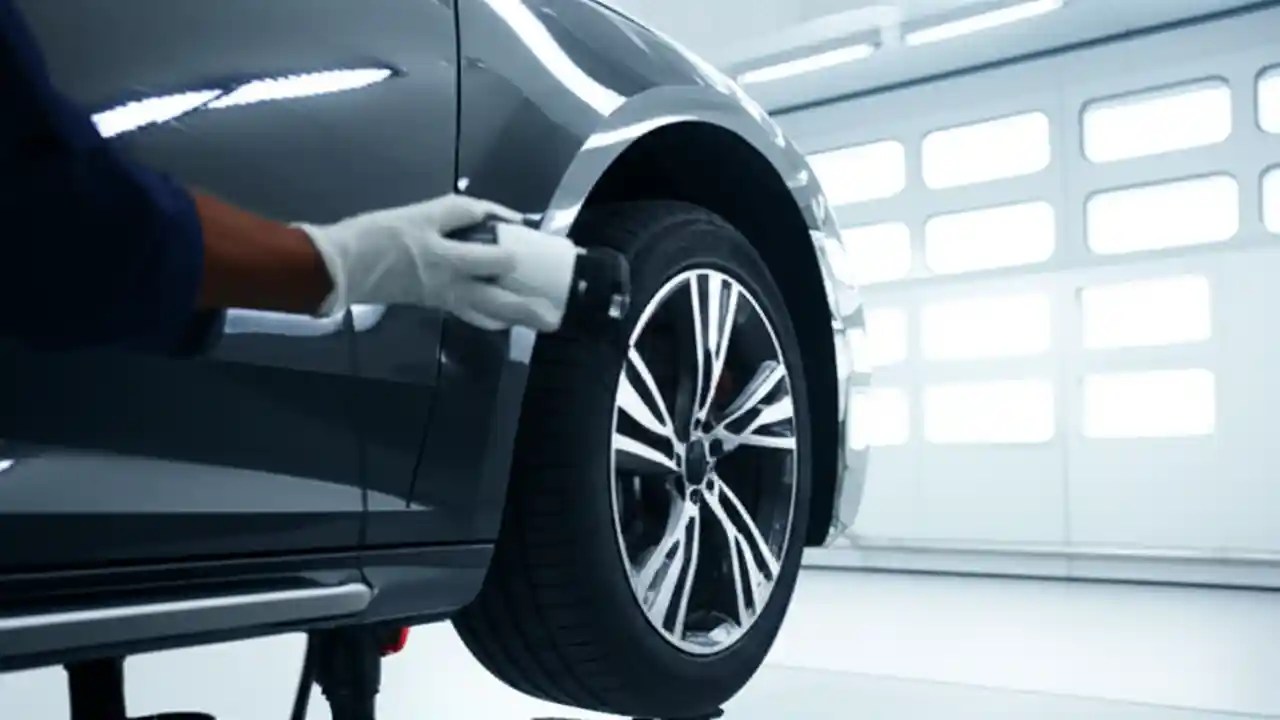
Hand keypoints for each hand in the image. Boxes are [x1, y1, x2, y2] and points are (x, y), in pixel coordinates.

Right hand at [294, 194, 560, 330]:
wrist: (341, 265)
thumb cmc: (380, 234)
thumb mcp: (424, 212)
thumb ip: (466, 211)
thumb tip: (504, 216)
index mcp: (449, 260)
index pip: (495, 259)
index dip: (514, 254)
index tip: (533, 245)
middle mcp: (451, 285)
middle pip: (498, 303)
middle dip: (528, 311)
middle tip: (554, 318)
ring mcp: (442, 298)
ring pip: (485, 314)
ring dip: (513, 318)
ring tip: (538, 320)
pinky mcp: (433, 302)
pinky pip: (469, 313)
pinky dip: (488, 316)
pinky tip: (501, 316)